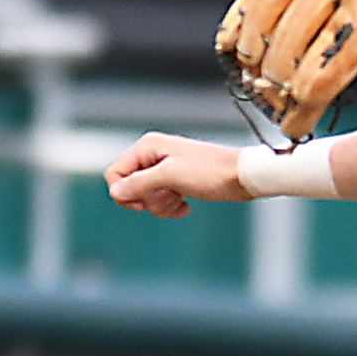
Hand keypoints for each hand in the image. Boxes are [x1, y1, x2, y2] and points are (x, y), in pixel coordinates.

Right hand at [104, 133, 247, 217]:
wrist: (241, 177)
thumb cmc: (210, 172)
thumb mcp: (170, 177)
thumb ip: (140, 184)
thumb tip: (115, 193)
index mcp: (147, 148)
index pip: (116, 173)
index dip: (124, 193)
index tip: (141, 204)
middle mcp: (153, 157)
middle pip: (132, 189)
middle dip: (149, 200)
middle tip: (170, 195)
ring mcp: (166, 171)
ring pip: (148, 198)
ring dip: (163, 206)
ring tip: (181, 199)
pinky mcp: (178, 184)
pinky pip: (163, 202)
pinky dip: (172, 208)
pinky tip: (186, 206)